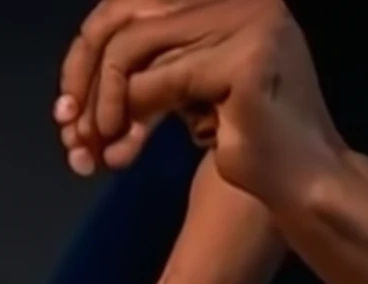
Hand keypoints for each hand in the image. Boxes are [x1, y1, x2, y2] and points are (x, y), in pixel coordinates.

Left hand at [55, 0, 343, 203]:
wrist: (302, 182)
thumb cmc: (249, 145)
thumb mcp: (193, 92)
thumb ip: (154, 69)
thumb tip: (82, 85)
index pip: (133, 6)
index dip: (88, 54)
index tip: (66, 108)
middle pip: (125, 19)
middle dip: (86, 81)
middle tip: (70, 134)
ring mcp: (248, 19)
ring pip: (134, 50)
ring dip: (104, 107)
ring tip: (99, 152)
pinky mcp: (246, 57)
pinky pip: (160, 80)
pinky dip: (134, 117)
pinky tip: (123, 153)